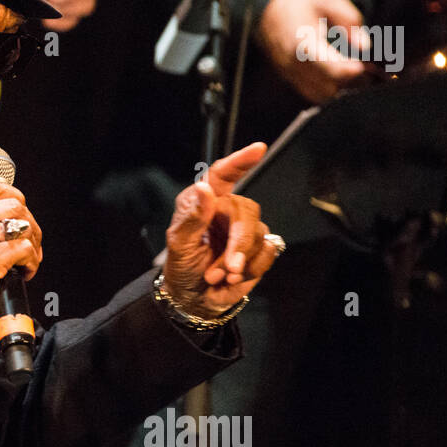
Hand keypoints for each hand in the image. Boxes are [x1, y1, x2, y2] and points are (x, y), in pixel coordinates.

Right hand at [0, 179, 42, 331]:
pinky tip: (25, 271)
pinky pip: (25, 249)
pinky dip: (31, 261)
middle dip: (27, 219)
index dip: (9, 194)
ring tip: (28, 257)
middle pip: (12, 203)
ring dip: (32, 242)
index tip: (17, 208)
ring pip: (23, 224)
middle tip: (28, 236)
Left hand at [163, 142, 277, 317]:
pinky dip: (250, 270)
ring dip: (237, 262)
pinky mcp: (259, 249)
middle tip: (227, 268)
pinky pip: (268, 252)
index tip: (258, 149)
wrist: (193, 297)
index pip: (223, 174)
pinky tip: (232, 278)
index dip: (240, 160)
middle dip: (239, 242)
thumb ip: (192, 217)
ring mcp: (245, 230)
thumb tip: (205, 188)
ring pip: (258, 235)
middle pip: (247, 210)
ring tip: (216, 277)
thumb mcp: (179, 244)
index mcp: (204, 201)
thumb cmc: (181, 266)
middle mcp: (227, 211)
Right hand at [256, 0, 369, 102]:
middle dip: (350, 82)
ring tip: (355, 73)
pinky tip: (340, 77)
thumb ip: (349, 20)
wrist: (264, 9)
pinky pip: (312, 93)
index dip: (351, 71)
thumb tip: (363, 45)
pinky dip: (329, 89)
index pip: (330, 68)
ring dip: (340, 88)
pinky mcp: (290, 78)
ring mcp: (290, 74)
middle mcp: (293, 64)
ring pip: (321, 95)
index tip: (364, 65)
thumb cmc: (296, 2)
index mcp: (302, 43)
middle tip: (367, 69)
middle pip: (328, 87)